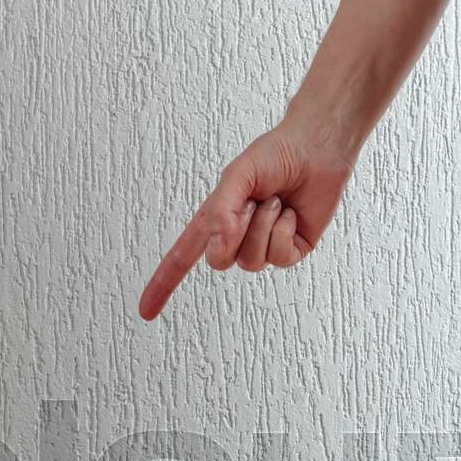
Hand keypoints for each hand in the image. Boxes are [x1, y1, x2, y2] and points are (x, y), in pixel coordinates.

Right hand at [139, 117, 354, 318]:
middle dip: (233, 233)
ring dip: (263, 226)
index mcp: (215, 219)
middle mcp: (237, 237)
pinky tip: (290, 213)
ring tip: (275, 201)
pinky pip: (279, 258)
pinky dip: (284, 231)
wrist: (315, 149)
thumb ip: (222, 209)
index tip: (144, 312)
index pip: (182, 256)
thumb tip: (220, 243)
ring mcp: (264, 246)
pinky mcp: (291, 252)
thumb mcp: (237, 176)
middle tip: (251, 202)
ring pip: (251, 261)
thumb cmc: (274, 156)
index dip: (163, 284)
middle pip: (219, 262)